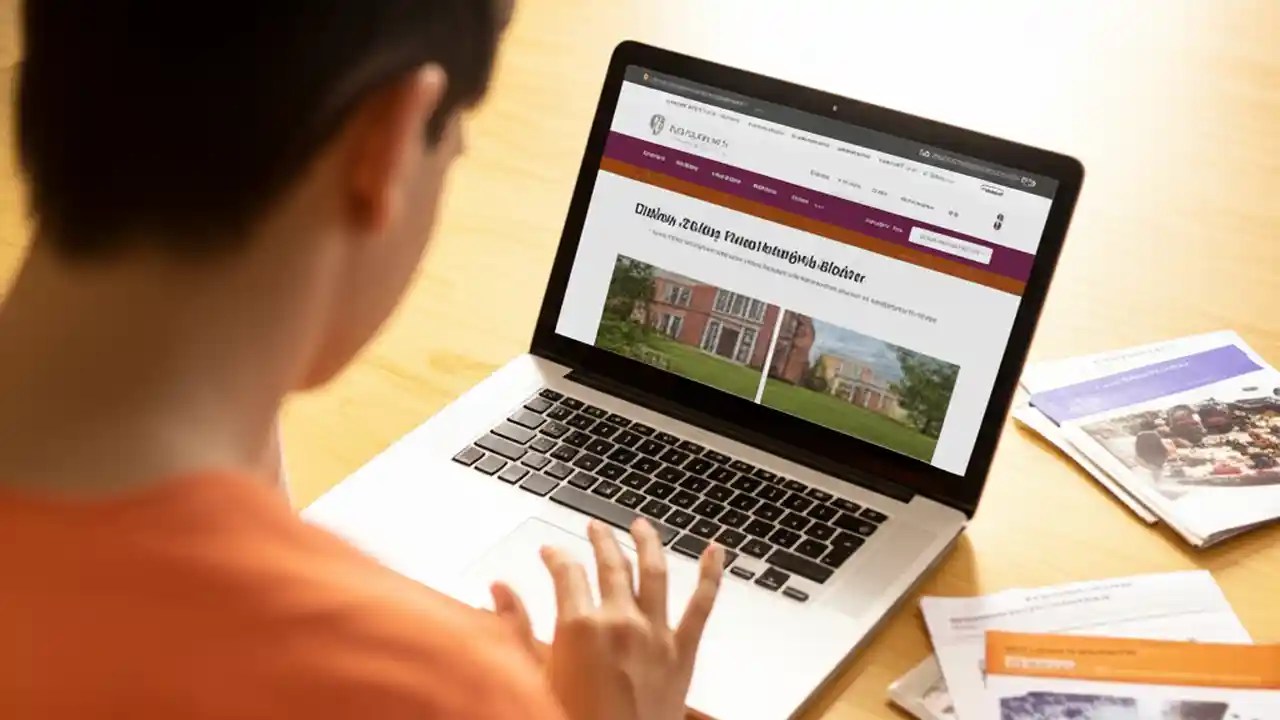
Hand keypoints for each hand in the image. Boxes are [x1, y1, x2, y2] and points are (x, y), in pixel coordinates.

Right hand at [491, 519, 724, 719]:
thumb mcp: (533, 677)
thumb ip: (515, 627)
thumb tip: (498, 590)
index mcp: (580, 627)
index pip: (566, 573)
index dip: (556, 556)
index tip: (550, 552)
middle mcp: (620, 622)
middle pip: (611, 564)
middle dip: (600, 540)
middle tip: (594, 528)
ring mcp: (655, 634)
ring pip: (654, 572)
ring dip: (647, 542)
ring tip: (640, 525)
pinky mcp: (682, 651)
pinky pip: (701, 605)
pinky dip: (710, 574)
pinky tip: (714, 551)